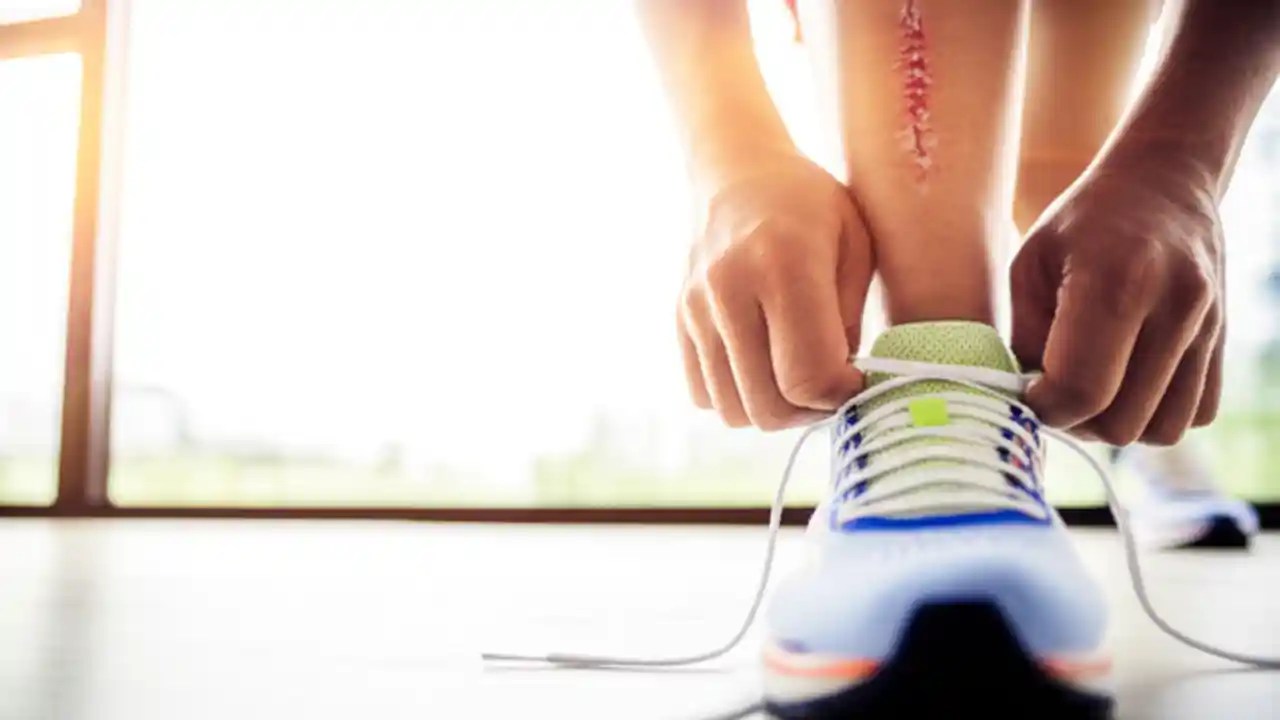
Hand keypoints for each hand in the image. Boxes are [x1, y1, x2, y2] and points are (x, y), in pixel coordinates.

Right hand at [678, 152, 873, 430]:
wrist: (739, 174)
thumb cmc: (811, 207)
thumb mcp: (856, 245)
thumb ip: (848, 321)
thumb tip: (837, 387)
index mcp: (785, 264)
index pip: (808, 375)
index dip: (841, 395)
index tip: (856, 378)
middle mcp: (731, 289)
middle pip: (768, 405)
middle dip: (809, 412)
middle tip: (830, 387)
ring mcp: (698, 308)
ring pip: (732, 410)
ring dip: (773, 410)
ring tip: (797, 380)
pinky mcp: (680, 320)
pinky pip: (703, 395)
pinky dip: (737, 397)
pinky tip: (763, 368)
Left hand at [1011, 160, 1223, 444]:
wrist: (1163, 181)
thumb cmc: (1081, 224)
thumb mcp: (1030, 265)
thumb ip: (1027, 339)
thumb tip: (1031, 403)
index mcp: (1116, 280)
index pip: (1081, 389)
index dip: (1044, 408)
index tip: (1028, 390)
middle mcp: (1174, 306)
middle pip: (1121, 422)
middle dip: (1077, 421)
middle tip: (1055, 389)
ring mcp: (1208, 326)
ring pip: (1161, 431)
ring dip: (1117, 425)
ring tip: (1092, 387)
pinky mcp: (1224, 341)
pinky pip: (1194, 416)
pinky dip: (1156, 415)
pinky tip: (1128, 381)